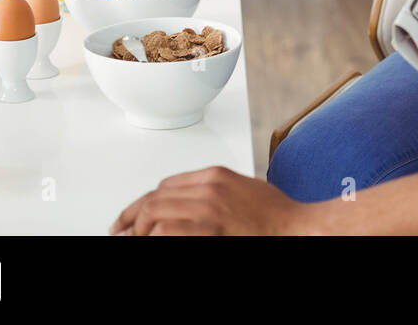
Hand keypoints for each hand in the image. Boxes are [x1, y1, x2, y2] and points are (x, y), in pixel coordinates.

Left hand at [110, 166, 310, 235]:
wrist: (296, 228)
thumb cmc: (277, 215)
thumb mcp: (243, 189)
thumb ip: (215, 191)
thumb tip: (189, 204)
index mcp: (215, 176)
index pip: (165, 185)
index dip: (145, 202)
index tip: (135, 215)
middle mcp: (208, 189)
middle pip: (154, 198)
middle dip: (132, 217)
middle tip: (121, 230)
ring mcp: (207, 210)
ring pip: (154, 214)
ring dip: (139, 230)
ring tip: (134, 239)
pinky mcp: (208, 230)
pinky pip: (166, 231)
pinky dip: (153, 236)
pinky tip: (150, 240)